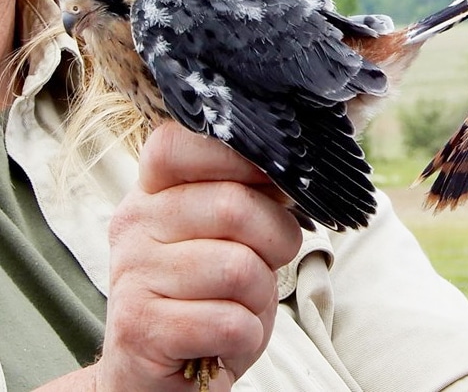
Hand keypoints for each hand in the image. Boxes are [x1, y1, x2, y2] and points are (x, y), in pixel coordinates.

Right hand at [94, 123, 301, 390]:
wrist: (160, 374)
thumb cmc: (209, 294)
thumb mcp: (228, 233)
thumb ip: (248, 193)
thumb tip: (291, 173)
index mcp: (153, 190)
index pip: (181, 143)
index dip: (240, 160)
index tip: (272, 187)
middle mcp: (135, 223)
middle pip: (233, 205)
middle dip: (277, 239)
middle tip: (269, 262)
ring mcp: (132, 275)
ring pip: (239, 269)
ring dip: (261, 295)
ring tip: (241, 307)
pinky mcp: (140, 329)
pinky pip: (231, 323)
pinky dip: (247, 337)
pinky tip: (226, 341)